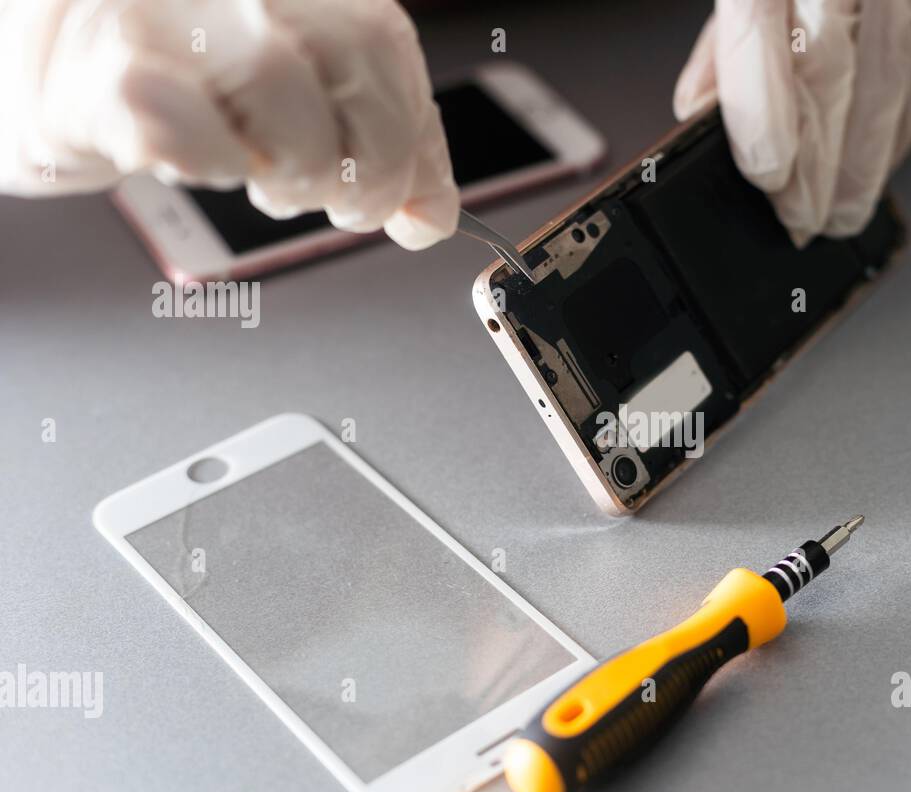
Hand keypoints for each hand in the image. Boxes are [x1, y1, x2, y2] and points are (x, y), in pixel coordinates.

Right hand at [0, 0, 457, 248]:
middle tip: (338, 199)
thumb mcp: (288, 94)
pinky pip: (187, 132)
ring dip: (296, 171)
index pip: (384, 39)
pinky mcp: (102, 69)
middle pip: (352, 57)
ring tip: (265, 176)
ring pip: (281, 90)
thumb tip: (430, 213)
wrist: (27, 67)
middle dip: (369, 164)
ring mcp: (160, 9)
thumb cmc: (165, 77)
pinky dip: (215, 168)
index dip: (413, 135)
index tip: (410, 198)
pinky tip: (202, 160)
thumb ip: (372, 136)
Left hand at [673, 0, 910, 244]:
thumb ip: (728, 41)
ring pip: (886, 84)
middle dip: (813, 162)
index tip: (767, 175)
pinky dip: (901, 132)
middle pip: (826, 69)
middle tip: (801, 217)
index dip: (761, 112)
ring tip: (841, 212)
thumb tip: (698, 110)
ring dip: (861, 164)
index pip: (756, 26)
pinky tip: (878, 164)